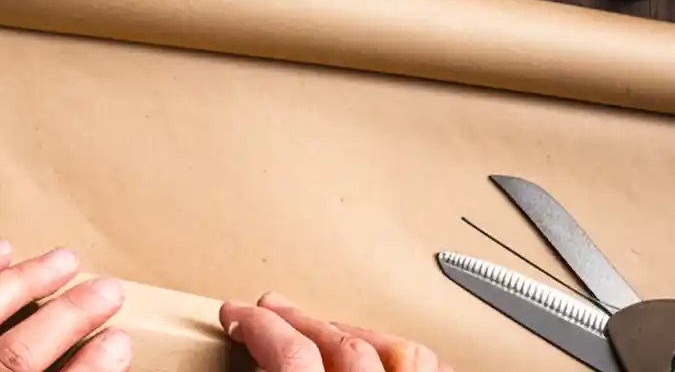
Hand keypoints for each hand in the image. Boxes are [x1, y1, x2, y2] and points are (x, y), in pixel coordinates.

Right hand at [221, 293, 451, 371]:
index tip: (238, 316)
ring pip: (400, 353)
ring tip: (325, 324)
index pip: (293, 356)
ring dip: (354, 331)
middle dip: (300, 319)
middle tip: (268, 309)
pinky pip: (435, 371)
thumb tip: (252, 355)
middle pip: (345, 345)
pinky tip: (392, 351)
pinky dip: (408, 356)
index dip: (260, 327)